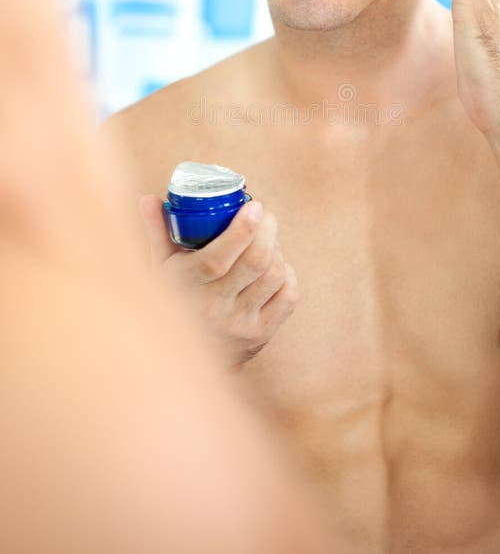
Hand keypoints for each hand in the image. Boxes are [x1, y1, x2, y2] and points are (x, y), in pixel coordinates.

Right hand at [139, 196, 298, 367]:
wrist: (180, 362)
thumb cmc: (171, 300)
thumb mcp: (158, 269)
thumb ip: (157, 232)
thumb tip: (149, 199)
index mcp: (187, 288)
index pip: (219, 258)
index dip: (241, 230)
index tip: (253, 206)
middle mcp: (214, 308)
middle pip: (255, 262)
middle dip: (267, 230)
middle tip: (265, 215)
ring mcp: (240, 324)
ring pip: (274, 275)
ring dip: (276, 250)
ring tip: (267, 239)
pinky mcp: (260, 335)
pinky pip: (288, 296)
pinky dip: (287, 274)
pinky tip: (277, 265)